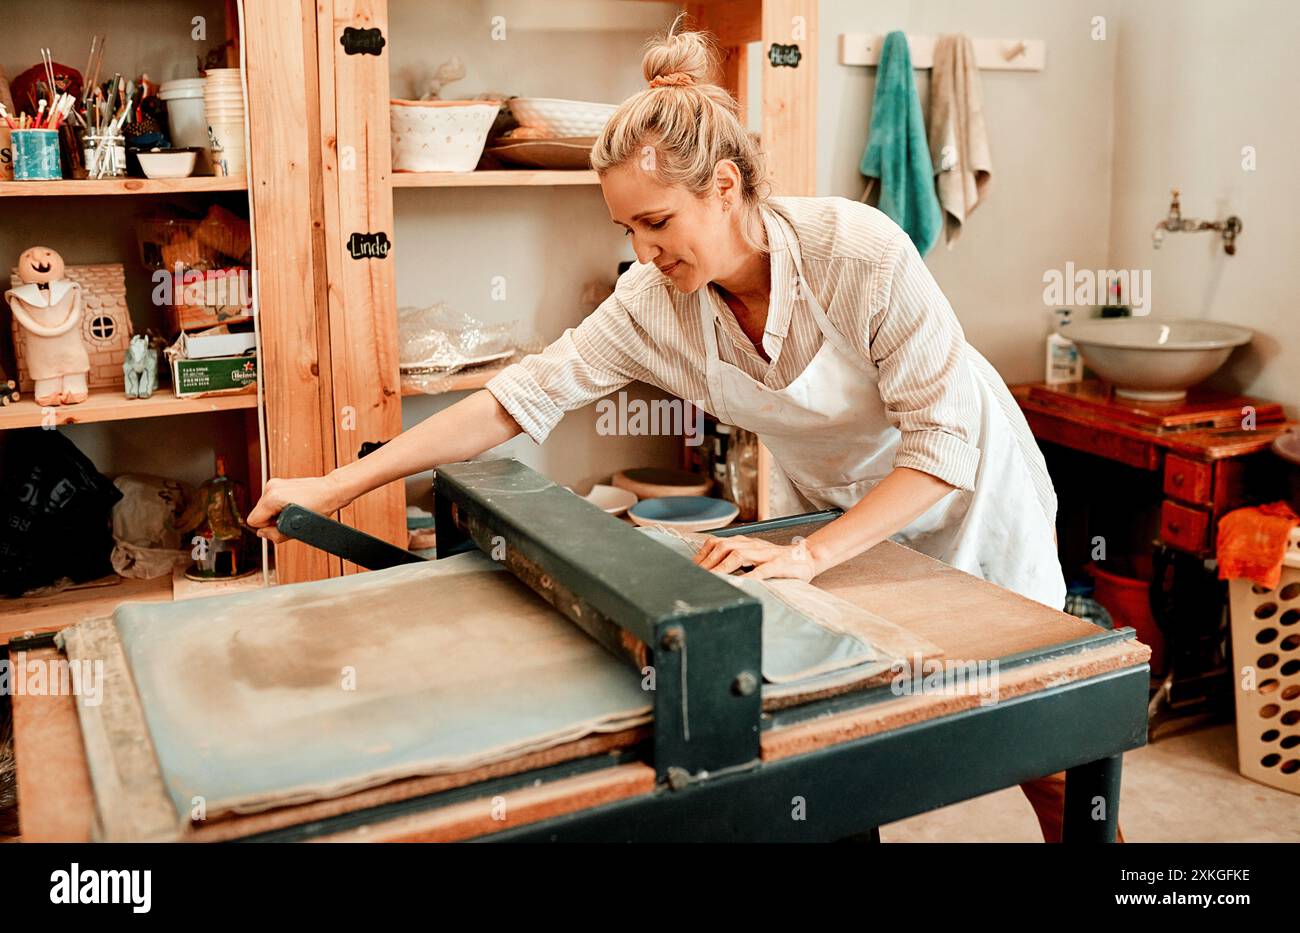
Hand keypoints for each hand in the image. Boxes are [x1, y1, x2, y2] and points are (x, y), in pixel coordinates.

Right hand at [246, 473, 351, 543]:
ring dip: (276, 513)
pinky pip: (272, 500)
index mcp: (272, 497)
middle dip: (272, 520)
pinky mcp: (280, 483)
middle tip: (291, 520)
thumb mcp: (297, 529)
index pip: (253, 520)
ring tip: (294, 512)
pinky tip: (294, 506)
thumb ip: (275, 535)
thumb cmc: (320, 506)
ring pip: (265, 507)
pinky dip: (280, 506)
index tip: (281, 525)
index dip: (267, 527)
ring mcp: (275, 483)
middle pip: (258, 513)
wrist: (331, 490)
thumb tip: (263, 534)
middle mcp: (271, 488)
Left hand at [692, 534, 820, 582]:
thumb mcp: (754, 557)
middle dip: (708, 562)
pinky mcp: (780, 564)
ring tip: (712, 580)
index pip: (717, 543)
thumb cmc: (777, 561)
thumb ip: (736, 561)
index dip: (702, 556)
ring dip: (722, 568)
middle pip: (723, 547)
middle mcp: (752, 545)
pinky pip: (763, 569)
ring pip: (739, 554)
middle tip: (697, 577)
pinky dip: (750, 576)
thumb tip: (712, 573)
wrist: (808, 557)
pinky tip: (741, 584)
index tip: (690, 569)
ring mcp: (766, 553)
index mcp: (745, 543)